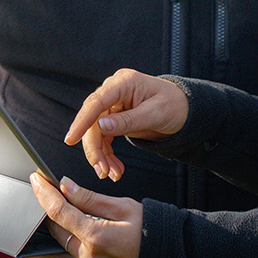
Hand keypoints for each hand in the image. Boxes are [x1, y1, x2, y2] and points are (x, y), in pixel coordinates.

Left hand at [29, 173, 141, 257]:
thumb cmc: (152, 230)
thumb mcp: (123, 207)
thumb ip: (89, 198)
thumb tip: (65, 186)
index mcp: (97, 237)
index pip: (58, 212)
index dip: (44, 194)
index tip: (36, 181)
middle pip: (56, 234)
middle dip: (48, 215)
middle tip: (48, 200)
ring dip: (51, 241)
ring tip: (49, 225)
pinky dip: (68, 257)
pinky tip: (72, 244)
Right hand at [65, 69, 188, 180]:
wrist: (185, 110)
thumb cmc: (175, 106)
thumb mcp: (155, 114)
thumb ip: (128, 121)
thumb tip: (100, 126)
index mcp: (124, 83)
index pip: (97, 102)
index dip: (82, 121)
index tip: (71, 139)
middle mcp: (115, 91)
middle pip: (93, 120)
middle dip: (94, 148)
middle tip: (101, 170)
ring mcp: (114, 104)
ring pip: (96, 132)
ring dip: (101, 155)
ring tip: (110, 174)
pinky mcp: (115, 117)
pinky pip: (104, 137)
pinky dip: (107, 154)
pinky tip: (114, 168)